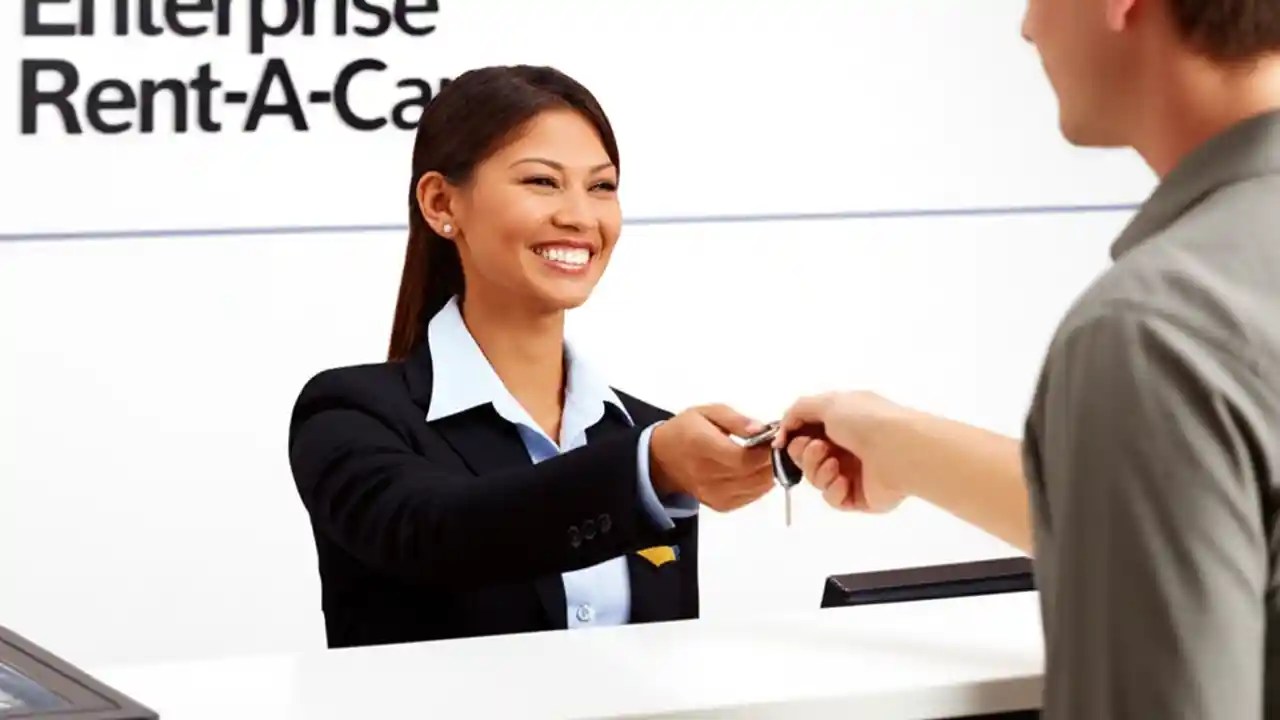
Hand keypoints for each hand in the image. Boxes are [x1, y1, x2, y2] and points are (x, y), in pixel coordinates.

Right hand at [649, 404, 774, 511]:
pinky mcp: (719, 504)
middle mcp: (705, 474)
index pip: (742, 458)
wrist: (664, 458)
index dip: (764, 451)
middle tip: (776, 448)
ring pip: (755, 488)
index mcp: (701, 446)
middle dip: (771, 461)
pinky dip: (760, 485)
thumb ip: (736, 420)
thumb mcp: (708, 412)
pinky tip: (757, 471)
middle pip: (751, 475)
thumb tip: (760, 429)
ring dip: (769, 474)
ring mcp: (712, 493)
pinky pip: (749, 497)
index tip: (775, 440)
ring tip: (768, 458)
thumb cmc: (687, 430)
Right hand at [774, 391, 913, 513]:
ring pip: (816, 479)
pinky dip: (833, 489)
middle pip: (806, 457)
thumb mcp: (827, 402)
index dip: (792, 437)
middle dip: (804, 454)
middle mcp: (847, 446)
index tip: (783, 440)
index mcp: (842, 422)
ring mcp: (853, 472)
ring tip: (835, 464)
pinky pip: (833, 499)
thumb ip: (798, 410)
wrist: (899, 450)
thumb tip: (784, 428)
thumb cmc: (867, 421)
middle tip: (819, 449)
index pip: (805, 433)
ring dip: (818, 470)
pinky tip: (844, 481)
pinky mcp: (859, 497)